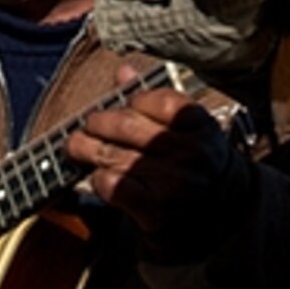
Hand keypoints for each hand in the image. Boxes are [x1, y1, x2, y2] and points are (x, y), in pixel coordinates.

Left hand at [62, 71, 246, 258]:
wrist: (213, 217)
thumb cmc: (191, 163)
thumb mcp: (185, 128)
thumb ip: (154, 99)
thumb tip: (124, 71)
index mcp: (200, 124)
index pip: (155, 99)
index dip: (130, 101)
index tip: (118, 105)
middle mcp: (191, 151)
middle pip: (126, 126)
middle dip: (96, 123)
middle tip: (85, 125)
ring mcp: (174, 181)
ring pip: (113, 155)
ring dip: (88, 151)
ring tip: (77, 147)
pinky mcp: (156, 208)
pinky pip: (112, 184)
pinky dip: (99, 179)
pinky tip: (101, 177)